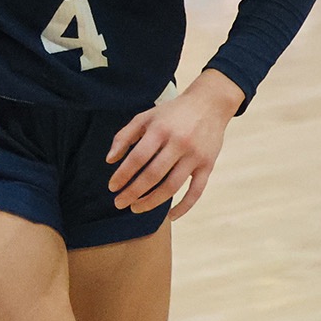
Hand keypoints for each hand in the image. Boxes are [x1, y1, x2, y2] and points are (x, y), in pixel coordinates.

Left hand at [106, 69, 244, 220]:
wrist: (210, 103)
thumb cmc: (172, 113)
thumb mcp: (146, 117)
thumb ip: (124, 136)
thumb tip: (110, 161)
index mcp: (160, 130)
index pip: (137, 158)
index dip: (123, 175)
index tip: (112, 187)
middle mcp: (179, 143)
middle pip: (153, 175)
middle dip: (133, 192)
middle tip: (119, 203)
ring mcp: (195, 156)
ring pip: (172, 186)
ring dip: (152, 202)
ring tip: (136, 208)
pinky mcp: (208, 165)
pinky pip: (196, 192)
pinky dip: (184, 207)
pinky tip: (170, 216)